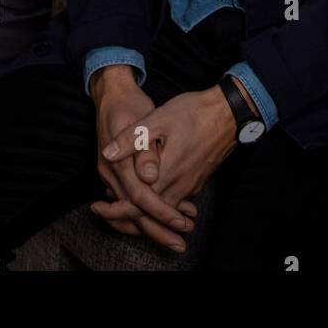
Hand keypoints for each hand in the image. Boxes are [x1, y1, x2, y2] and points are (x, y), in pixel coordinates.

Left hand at [93, 86, 240, 245]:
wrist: (229, 113)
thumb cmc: (194, 112)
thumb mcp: (159, 118)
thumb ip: (133, 138)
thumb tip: (109, 153)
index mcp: (166, 173)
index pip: (137, 204)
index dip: (116, 209)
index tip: (98, 206)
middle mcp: (179, 186)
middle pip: (149, 215)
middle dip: (125, 215)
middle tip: (103, 208)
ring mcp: (190, 186)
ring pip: (162, 210)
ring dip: (141, 210)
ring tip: (119, 203)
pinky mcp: (196, 182)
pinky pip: (174, 201)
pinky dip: (156, 203)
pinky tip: (145, 191)